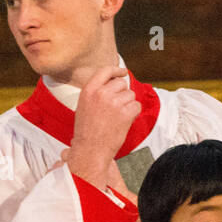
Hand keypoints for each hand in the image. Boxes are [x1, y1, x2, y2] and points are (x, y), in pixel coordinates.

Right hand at [63, 66, 139, 193]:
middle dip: (122, 93)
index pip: (105, 70)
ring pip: (130, 95)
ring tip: (117, 117)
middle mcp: (101, 94)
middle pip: (121, 83)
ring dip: (128, 105)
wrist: (90, 150)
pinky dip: (134, 114)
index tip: (123, 72)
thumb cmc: (86, 131)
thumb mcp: (84, 106)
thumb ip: (97, 92)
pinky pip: (137, 106)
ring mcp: (114, 103)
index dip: (116, 70)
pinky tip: (123, 122)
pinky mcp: (125, 113)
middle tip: (116, 108)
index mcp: (89, 91)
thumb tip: (115, 82)